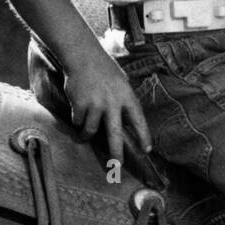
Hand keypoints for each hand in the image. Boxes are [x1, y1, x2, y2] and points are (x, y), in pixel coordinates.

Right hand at [62, 47, 152, 166]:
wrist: (82, 57)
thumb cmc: (103, 69)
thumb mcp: (121, 83)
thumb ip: (123, 102)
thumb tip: (124, 123)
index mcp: (127, 97)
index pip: (138, 120)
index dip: (144, 135)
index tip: (147, 150)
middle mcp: (113, 103)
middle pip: (115, 134)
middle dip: (116, 153)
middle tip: (116, 167)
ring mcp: (96, 105)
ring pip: (90, 130)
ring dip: (86, 134)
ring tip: (83, 133)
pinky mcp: (80, 106)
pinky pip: (78, 122)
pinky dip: (76, 119)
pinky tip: (77, 107)